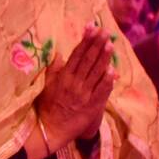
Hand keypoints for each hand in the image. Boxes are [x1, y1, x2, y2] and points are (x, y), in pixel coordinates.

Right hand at [36, 23, 115, 148]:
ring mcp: (84, 94)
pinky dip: (107, 80)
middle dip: (96, 45)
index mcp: (63, 77)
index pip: (76, 55)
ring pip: (95, 73)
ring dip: (104, 58)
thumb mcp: (46, 86)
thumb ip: (53, 70)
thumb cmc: (46, 107)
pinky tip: (112, 70)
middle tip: (105, 32)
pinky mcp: (92, 106)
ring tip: (110, 44)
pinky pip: (101, 91)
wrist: (50, 130)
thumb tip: (59, 54)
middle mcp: (74, 83)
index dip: (85, 41)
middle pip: (87, 61)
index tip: (91, 28)